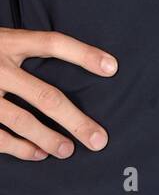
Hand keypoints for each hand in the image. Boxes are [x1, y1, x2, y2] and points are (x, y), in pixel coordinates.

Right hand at [0, 27, 116, 159]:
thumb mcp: (2, 40)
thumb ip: (26, 50)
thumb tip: (80, 65)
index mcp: (9, 41)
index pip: (53, 43)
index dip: (84, 54)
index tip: (112, 67)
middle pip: (44, 95)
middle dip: (75, 120)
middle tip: (99, 139)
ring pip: (22, 121)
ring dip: (49, 139)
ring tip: (69, 150)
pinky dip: (19, 148)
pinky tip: (38, 154)